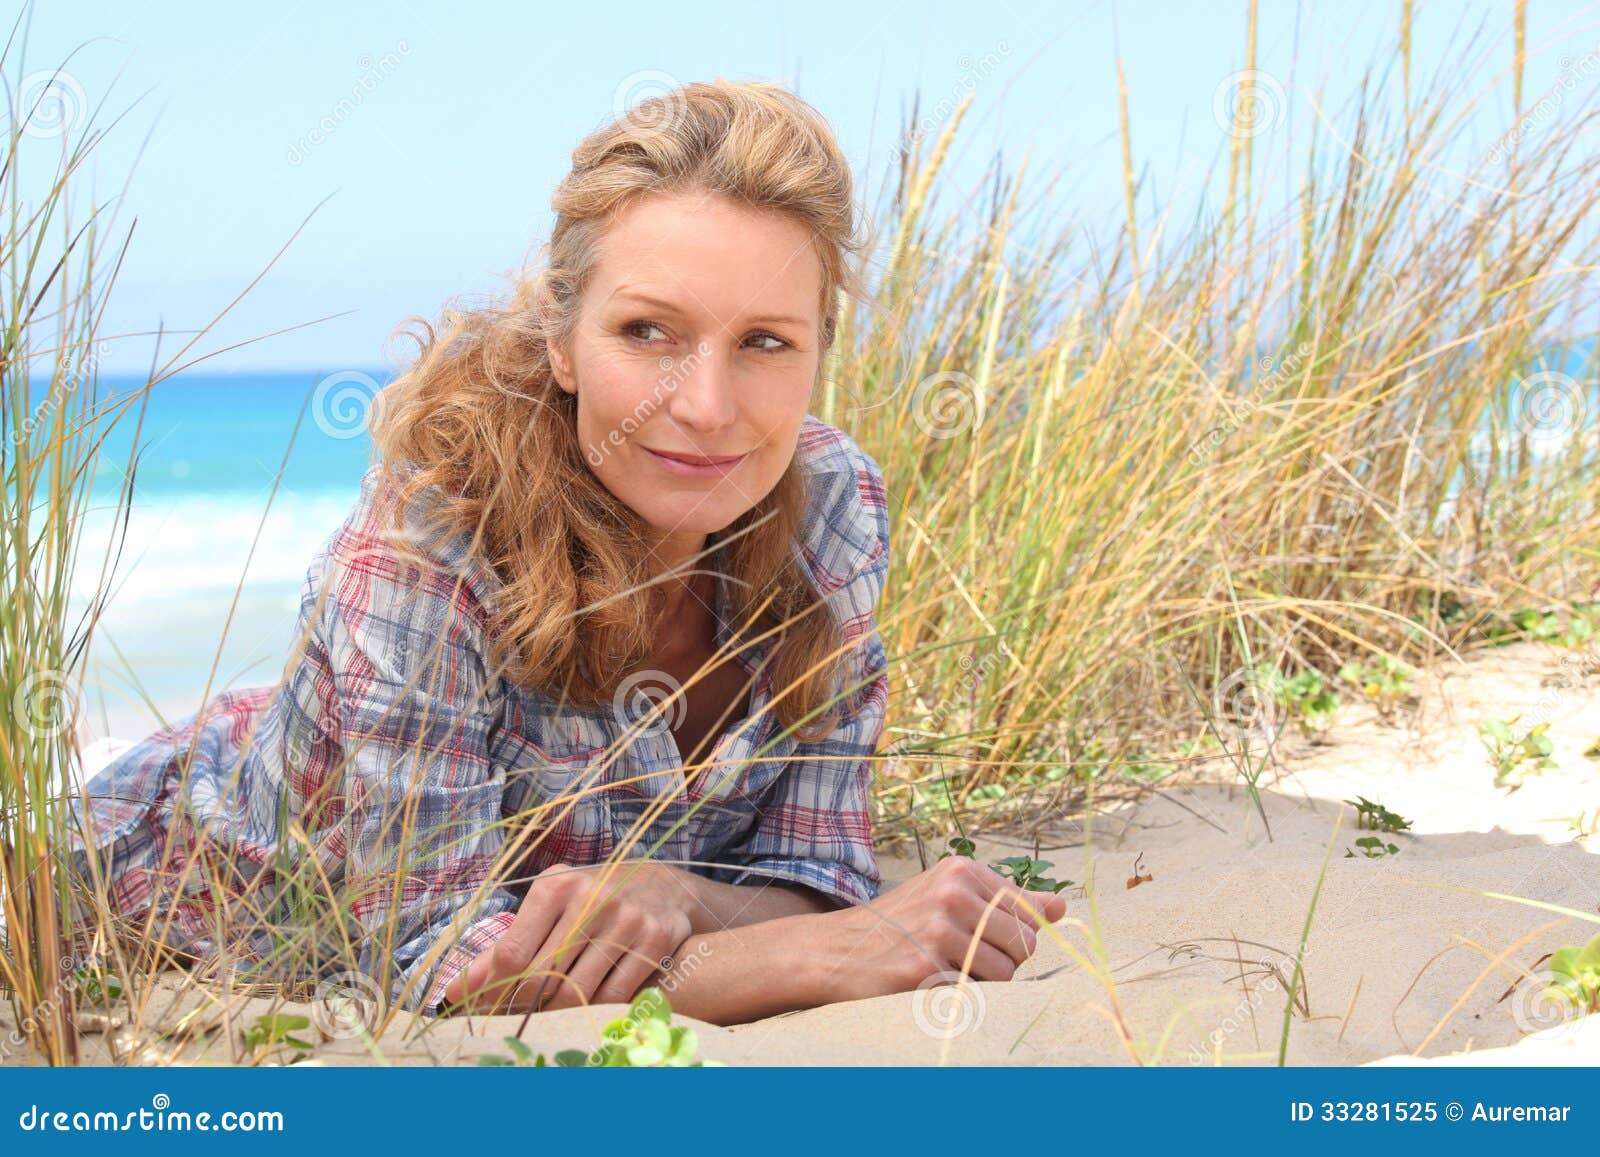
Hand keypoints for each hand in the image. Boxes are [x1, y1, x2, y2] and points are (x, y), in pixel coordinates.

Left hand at [440, 860, 695, 1014]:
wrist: (663, 885)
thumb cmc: (591, 898)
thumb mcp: (547, 907)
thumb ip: (505, 947)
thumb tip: (456, 992)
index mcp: (556, 885)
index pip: (513, 954)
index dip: (494, 990)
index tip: (484, 1007)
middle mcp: (593, 898)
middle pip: (542, 978)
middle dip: (522, 1005)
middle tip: (516, 1016)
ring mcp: (627, 919)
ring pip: (576, 992)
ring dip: (557, 1011)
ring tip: (550, 1010)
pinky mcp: (655, 939)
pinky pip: (612, 997)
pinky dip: (593, 1008)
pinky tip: (587, 1003)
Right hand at [806, 854, 1067, 1003]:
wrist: (832, 951)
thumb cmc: (897, 926)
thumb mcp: (947, 897)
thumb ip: (1003, 902)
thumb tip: (1060, 907)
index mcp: (961, 870)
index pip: (1029, 913)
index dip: (1014, 937)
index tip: (985, 941)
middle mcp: (952, 894)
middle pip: (1024, 944)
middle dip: (1003, 962)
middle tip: (962, 962)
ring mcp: (938, 931)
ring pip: (1005, 974)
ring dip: (983, 985)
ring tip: (945, 973)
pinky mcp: (925, 969)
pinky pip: (974, 995)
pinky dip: (959, 999)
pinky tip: (928, 986)